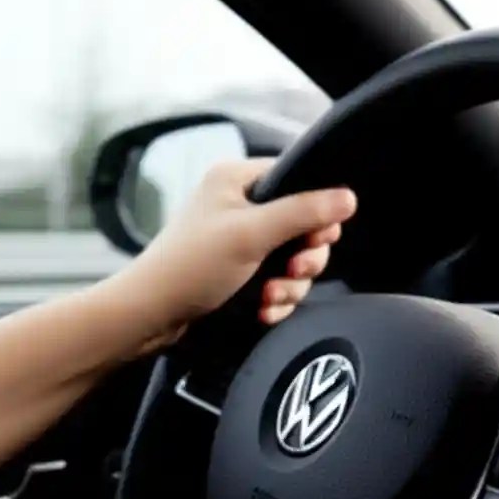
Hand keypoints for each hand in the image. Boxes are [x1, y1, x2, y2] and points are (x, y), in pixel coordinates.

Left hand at [102, 158, 356, 346]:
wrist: (150, 317)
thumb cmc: (189, 266)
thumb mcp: (252, 234)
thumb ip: (303, 213)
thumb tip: (348, 197)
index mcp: (237, 180)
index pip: (298, 180)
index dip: (316, 210)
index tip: (317, 236)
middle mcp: (241, 206)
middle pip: (304, 225)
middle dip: (304, 257)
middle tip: (294, 270)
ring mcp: (241, 242)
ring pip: (295, 259)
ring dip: (291, 284)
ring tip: (270, 297)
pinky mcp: (241, 274)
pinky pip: (280, 282)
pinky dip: (277, 299)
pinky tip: (263, 309)